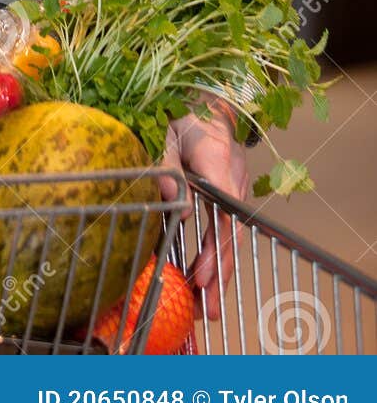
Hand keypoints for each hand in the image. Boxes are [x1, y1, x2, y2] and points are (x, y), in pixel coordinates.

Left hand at [159, 97, 249, 320]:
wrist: (209, 96)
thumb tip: (171, 203)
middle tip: (207, 306)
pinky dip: (217, 253)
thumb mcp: (166, 130)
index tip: (203, 275)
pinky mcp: (232, 191)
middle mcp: (234, 177)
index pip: (223, 210)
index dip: (216, 246)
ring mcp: (237, 186)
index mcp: (218, 159)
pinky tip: (203, 276)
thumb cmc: (183, 111)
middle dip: (220, 272)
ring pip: (232, 234)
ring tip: (207, 304)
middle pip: (231, 232)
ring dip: (220, 270)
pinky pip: (227, 227)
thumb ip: (166, 164)